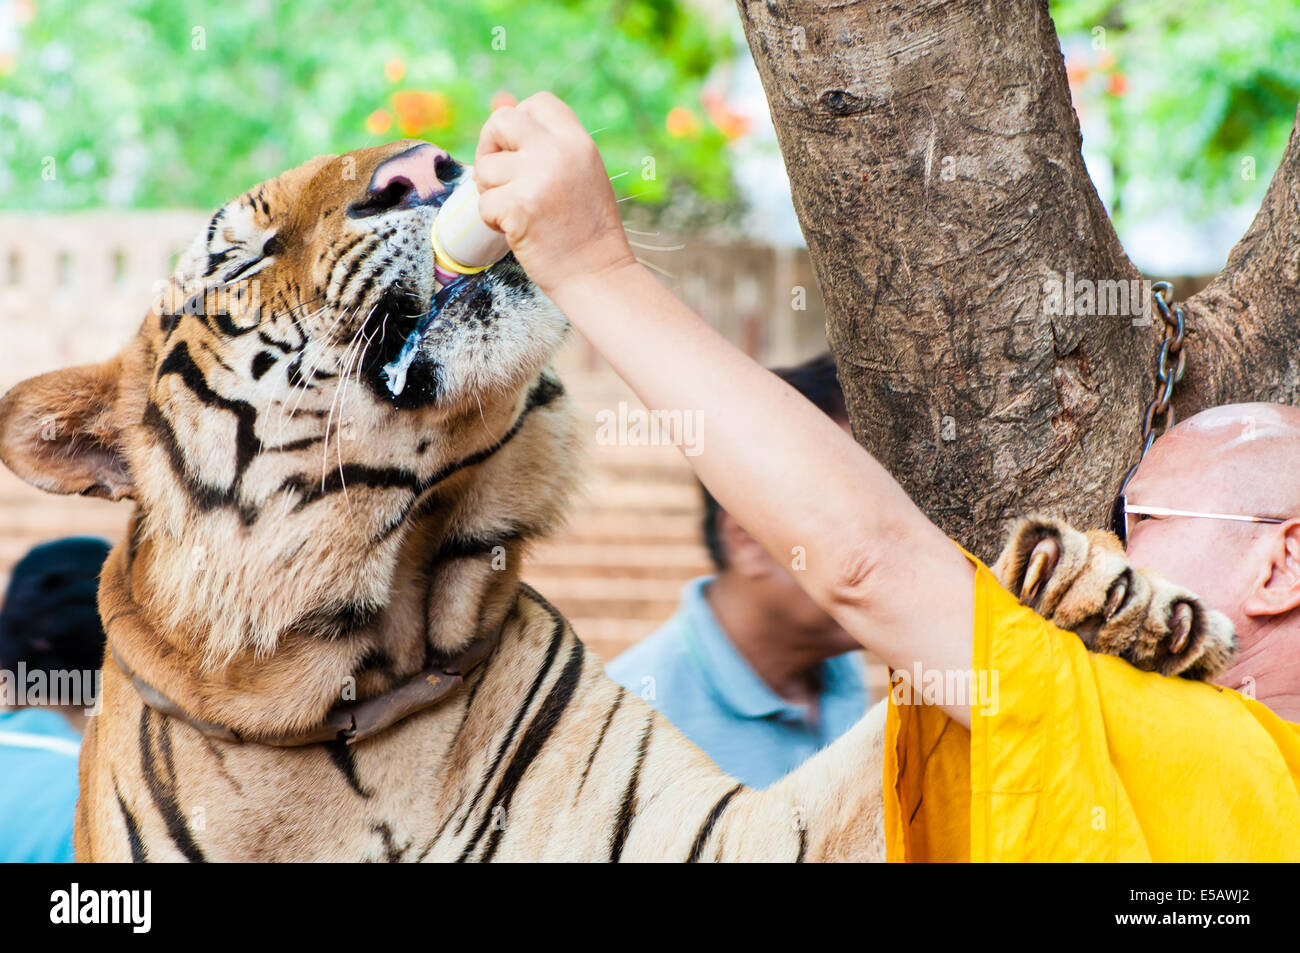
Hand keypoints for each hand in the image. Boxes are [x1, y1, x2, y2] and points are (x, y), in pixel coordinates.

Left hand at [474, 91, 636, 297]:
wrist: (598, 275)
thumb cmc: (586, 229)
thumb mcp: (576, 173)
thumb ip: (543, 141)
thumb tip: (497, 100)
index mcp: (578, 141)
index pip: (537, 103)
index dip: (520, 123)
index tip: (521, 151)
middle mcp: (558, 152)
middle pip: (501, 121)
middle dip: (491, 147)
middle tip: (502, 176)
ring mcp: (538, 178)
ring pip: (486, 168)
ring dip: (492, 192)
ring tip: (520, 211)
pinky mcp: (519, 208)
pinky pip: (483, 202)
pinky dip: (493, 220)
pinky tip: (518, 231)